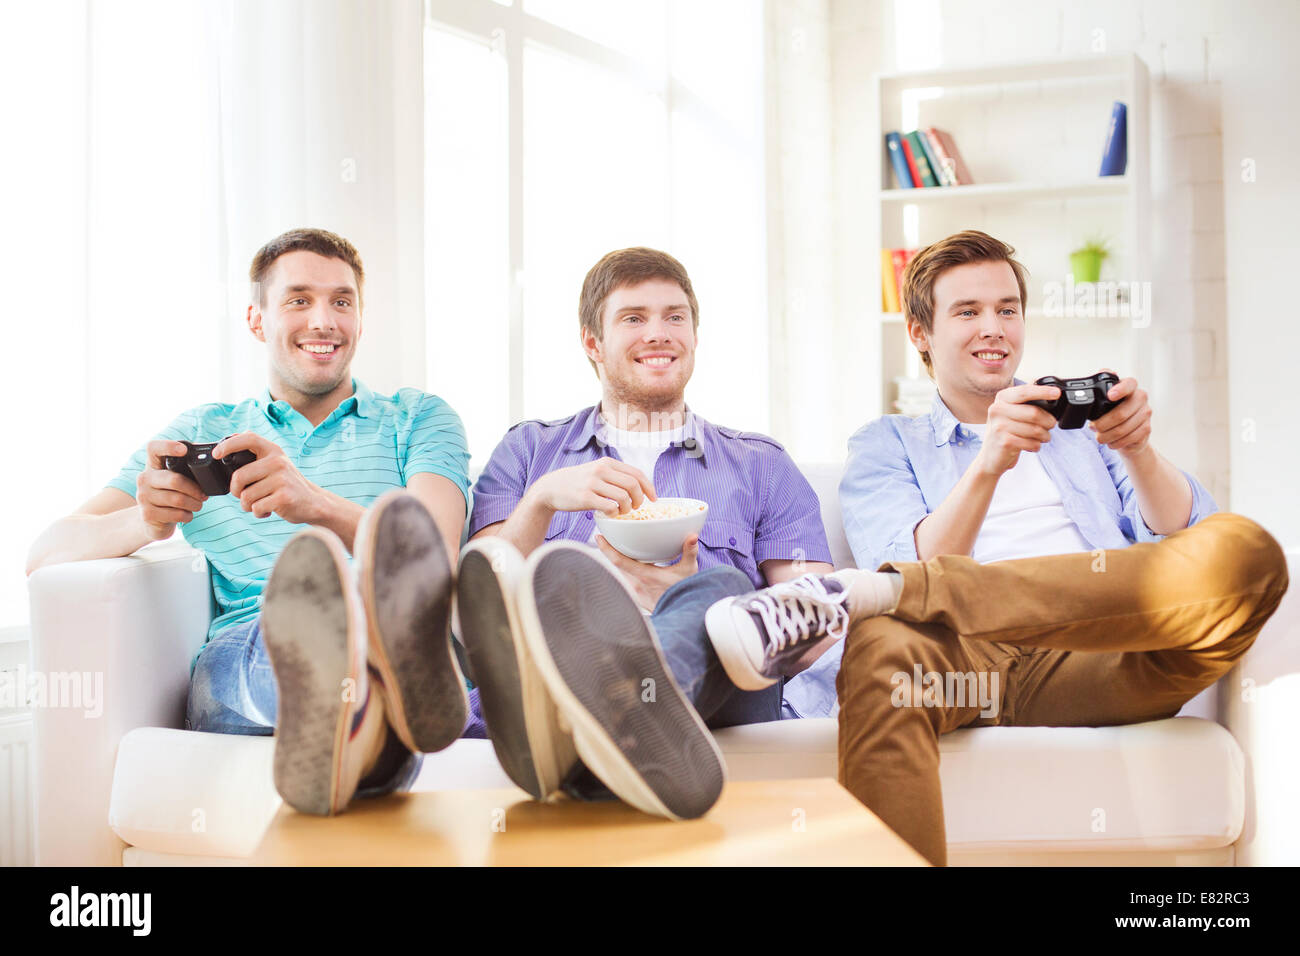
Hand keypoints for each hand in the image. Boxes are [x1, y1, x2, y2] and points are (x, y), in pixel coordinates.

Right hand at [137, 440, 208, 539]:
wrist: (153, 520)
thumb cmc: (170, 493)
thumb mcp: (175, 477)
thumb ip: (186, 468)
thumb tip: (212, 460)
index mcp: (152, 464)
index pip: (153, 448)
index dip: (168, 446)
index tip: (184, 450)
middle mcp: (144, 478)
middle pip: (174, 480)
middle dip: (195, 489)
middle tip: (204, 495)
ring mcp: (143, 496)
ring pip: (177, 499)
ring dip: (194, 504)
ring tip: (198, 504)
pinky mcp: (147, 514)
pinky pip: (175, 514)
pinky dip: (187, 515)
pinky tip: (187, 514)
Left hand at [214, 433, 322, 522]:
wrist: (313, 502)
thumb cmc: (286, 484)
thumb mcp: (274, 464)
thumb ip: (255, 457)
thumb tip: (223, 449)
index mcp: (274, 451)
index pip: (249, 438)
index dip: (229, 444)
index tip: (216, 454)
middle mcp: (278, 462)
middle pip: (239, 476)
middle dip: (235, 491)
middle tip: (242, 495)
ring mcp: (282, 479)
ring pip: (246, 496)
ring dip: (247, 505)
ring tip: (259, 503)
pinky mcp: (284, 497)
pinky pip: (257, 508)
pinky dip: (258, 513)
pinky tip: (267, 510)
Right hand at [526, 457, 655, 515]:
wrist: (552, 488)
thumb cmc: (578, 482)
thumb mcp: (597, 470)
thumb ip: (615, 474)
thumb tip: (640, 486)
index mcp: (607, 463)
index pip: (637, 473)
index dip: (649, 487)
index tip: (653, 499)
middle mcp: (601, 470)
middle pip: (633, 485)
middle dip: (640, 499)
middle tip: (636, 508)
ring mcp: (593, 483)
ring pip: (623, 497)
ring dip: (627, 508)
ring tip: (621, 511)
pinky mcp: (585, 497)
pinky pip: (609, 507)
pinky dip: (614, 513)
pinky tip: (609, 513)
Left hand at [596, 533, 698, 611]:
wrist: (684, 613)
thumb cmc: (685, 591)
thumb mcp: (688, 570)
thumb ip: (690, 551)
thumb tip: (693, 536)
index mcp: (645, 575)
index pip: (619, 561)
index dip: (606, 548)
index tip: (599, 537)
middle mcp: (637, 584)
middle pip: (615, 565)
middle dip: (609, 551)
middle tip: (606, 536)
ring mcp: (635, 592)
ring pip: (619, 573)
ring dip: (616, 561)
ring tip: (614, 547)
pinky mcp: (637, 597)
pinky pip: (625, 581)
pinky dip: (623, 571)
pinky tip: (627, 564)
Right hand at [973, 383, 1060, 476]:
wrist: (990, 456)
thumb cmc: (1006, 431)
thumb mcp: (1011, 411)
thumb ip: (1026, 399)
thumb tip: (1047, 387)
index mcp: (1002, 398)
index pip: (1025, 392)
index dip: (1043, 392)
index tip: (1057, 393)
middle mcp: (997, 410)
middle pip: (1034, 413)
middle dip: (1049, 421)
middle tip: (1050, 425)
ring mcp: (999, 426)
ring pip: (1035, 430)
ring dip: (1045, 436)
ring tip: (1042, 437)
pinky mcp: (1004, 442)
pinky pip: (1032, 443)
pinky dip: (1036, 446)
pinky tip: (1031, 445)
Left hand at [1089, 372, 1151, 457]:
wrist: (1128, 432)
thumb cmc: (1113, 413)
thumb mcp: (1104, 402)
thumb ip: (1099, 394)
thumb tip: (1090, 388)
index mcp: (1130, 387)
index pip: (1129, 384)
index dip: (1120, 389)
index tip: (1110, 396)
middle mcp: (1141, 398)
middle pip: (1121, 413)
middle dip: (1102, 424)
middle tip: (1093, 427)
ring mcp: (1146, 413)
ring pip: (1124, 428)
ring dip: (1107, 436)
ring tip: (1099, 437)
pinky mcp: (1147, 428)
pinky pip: (1130, 438)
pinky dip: (1116, 442)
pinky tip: (1110, 442)